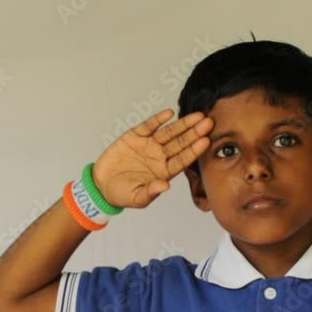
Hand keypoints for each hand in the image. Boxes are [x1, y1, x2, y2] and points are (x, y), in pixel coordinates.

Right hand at [91, 109, 212, 208]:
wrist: (102, 185)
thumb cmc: (122, 194)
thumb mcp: (137, 197)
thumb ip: (151, 192)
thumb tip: (165, 186)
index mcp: (165, 171)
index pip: (183, 159)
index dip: (194, 150)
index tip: (205, 141)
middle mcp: (160, 156)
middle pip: (181, 143)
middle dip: (195, 133)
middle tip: (208, 123)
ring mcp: (149, 145)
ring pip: (169, 132)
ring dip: (183, 124)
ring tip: (197, 115)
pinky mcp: (135, 136)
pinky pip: (149, 125)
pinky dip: (158, 119)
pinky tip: (169, 113)